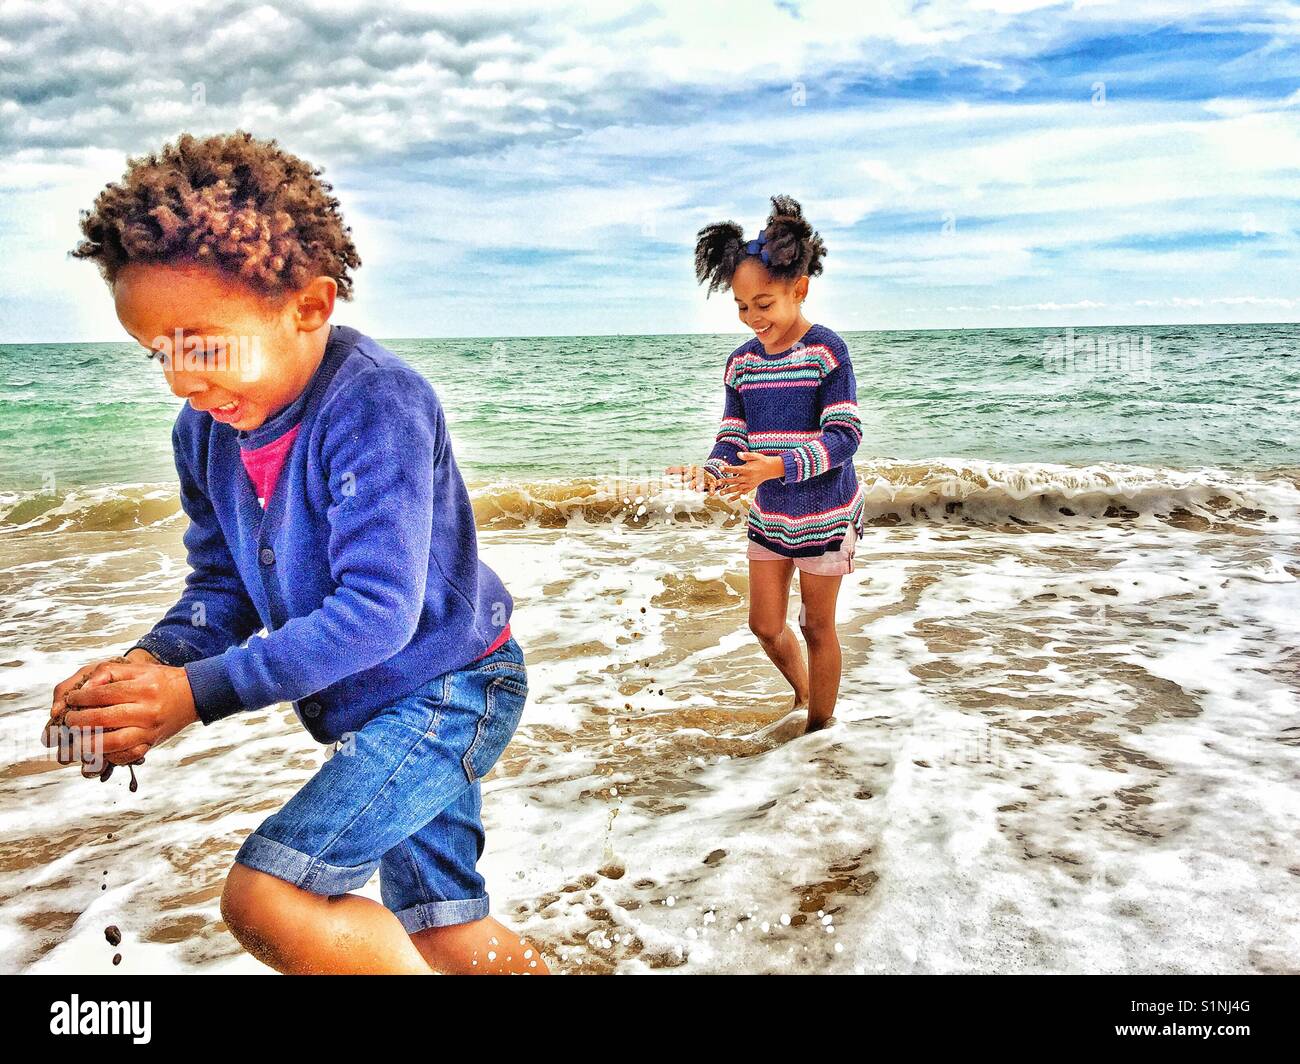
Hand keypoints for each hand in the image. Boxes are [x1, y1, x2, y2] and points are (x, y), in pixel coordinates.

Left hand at [43, 658, 196, 777]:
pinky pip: (128, 755)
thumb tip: (84, 688)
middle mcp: (148, 710)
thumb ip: (109, 674)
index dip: (82, 698)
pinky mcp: (152, 743)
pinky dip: (110, 756)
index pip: (104, 694)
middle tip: (69, 720)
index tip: (71, 699)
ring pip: (115, 742)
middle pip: (105, 719)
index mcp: (144, 688)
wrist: (193, 695)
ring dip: (90, 743)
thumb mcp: (138, 669)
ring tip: (76, 739)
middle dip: (80, 720)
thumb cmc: (161, 681)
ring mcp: (150, 730)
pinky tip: (98, 750)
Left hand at [666, 464, 720, 493]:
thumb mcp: (685, 470)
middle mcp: (698, 473)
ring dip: (700, 486)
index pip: (688, 473)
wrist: (708, 472)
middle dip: (693, 482)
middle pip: (695, 478)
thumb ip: (675, 470)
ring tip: (698, 490)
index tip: (682, 480)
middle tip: (690, 487)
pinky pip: (712, 486)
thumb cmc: (693, 472)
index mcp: (692, 470)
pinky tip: (711, 494)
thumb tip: (664, 470)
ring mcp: (705, 477)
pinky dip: (712, 489)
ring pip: (703, 482)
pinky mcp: (712, 482)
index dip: (686, 476)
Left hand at [715, 451, 783, 498]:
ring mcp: (749, 484)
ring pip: (737, 488)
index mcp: (747, 469)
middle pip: (735, 480)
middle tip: (717, 483)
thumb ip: (746, 456)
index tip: (720, 468)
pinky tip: (729, 500)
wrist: (770, 469)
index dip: (728, 469)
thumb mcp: (755, 456)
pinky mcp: (750, 488)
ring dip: (729, 491)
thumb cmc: (761, 461)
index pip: (736, 469)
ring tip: (720, 493)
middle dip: (725, 482)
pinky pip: (742, 494)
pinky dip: (736, 497)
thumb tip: (738, 454)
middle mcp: (748, 478)